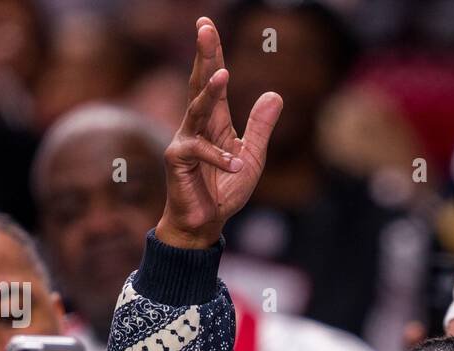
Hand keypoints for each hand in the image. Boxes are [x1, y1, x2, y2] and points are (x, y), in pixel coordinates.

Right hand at [155, 17, 282, 248]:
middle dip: (203, 55)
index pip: (213, 80)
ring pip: (196, 109)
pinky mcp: (177, 160)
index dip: (213, 53)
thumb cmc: (225, 190)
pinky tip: (236, 166)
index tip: (207, 25)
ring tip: (224, 75)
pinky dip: (221, 159)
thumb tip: (276, 94)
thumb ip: (261, 126)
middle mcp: (196, 124)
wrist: (205, 223)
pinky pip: (200, 152)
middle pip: (199, 82)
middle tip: (204, 27)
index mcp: (215, 121)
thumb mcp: (252, 157)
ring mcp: (184, 139)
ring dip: (210, 92)